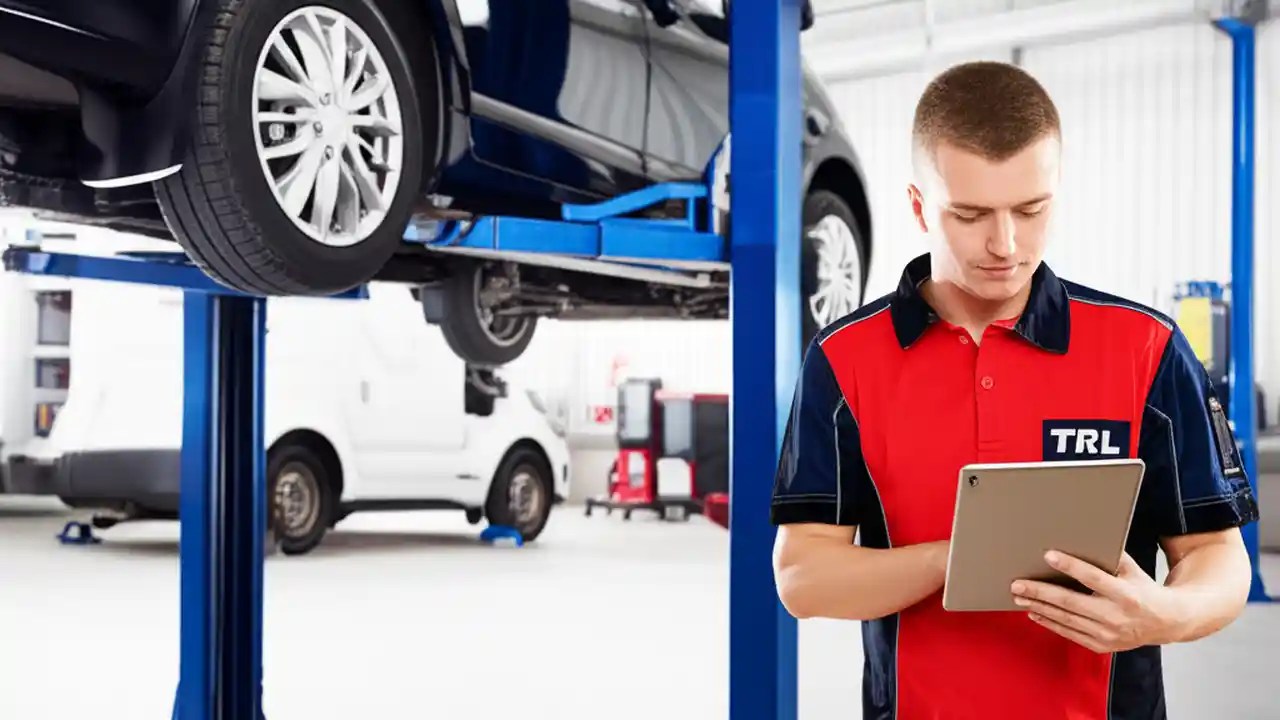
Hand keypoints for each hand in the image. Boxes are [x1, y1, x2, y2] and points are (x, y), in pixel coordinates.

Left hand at [1010, 550, 1181, 652]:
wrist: (1167, 623)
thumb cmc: (1144, 589)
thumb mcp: (1133, 570)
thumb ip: (1109, 556)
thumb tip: (1081, 536)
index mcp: (1126, 594)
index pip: (1093, 578)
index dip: (1070, 566)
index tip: (1048, 555)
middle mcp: (1116, 616)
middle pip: (1071, 602)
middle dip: (1041, 592)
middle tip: (1017, 584)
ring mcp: (1108, 634)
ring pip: (1066, 619)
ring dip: (1039, 607)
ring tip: (1019, 596)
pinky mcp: (1102, 645)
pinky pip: (1070, 633)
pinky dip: (1049, 622)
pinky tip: (1034, 612)